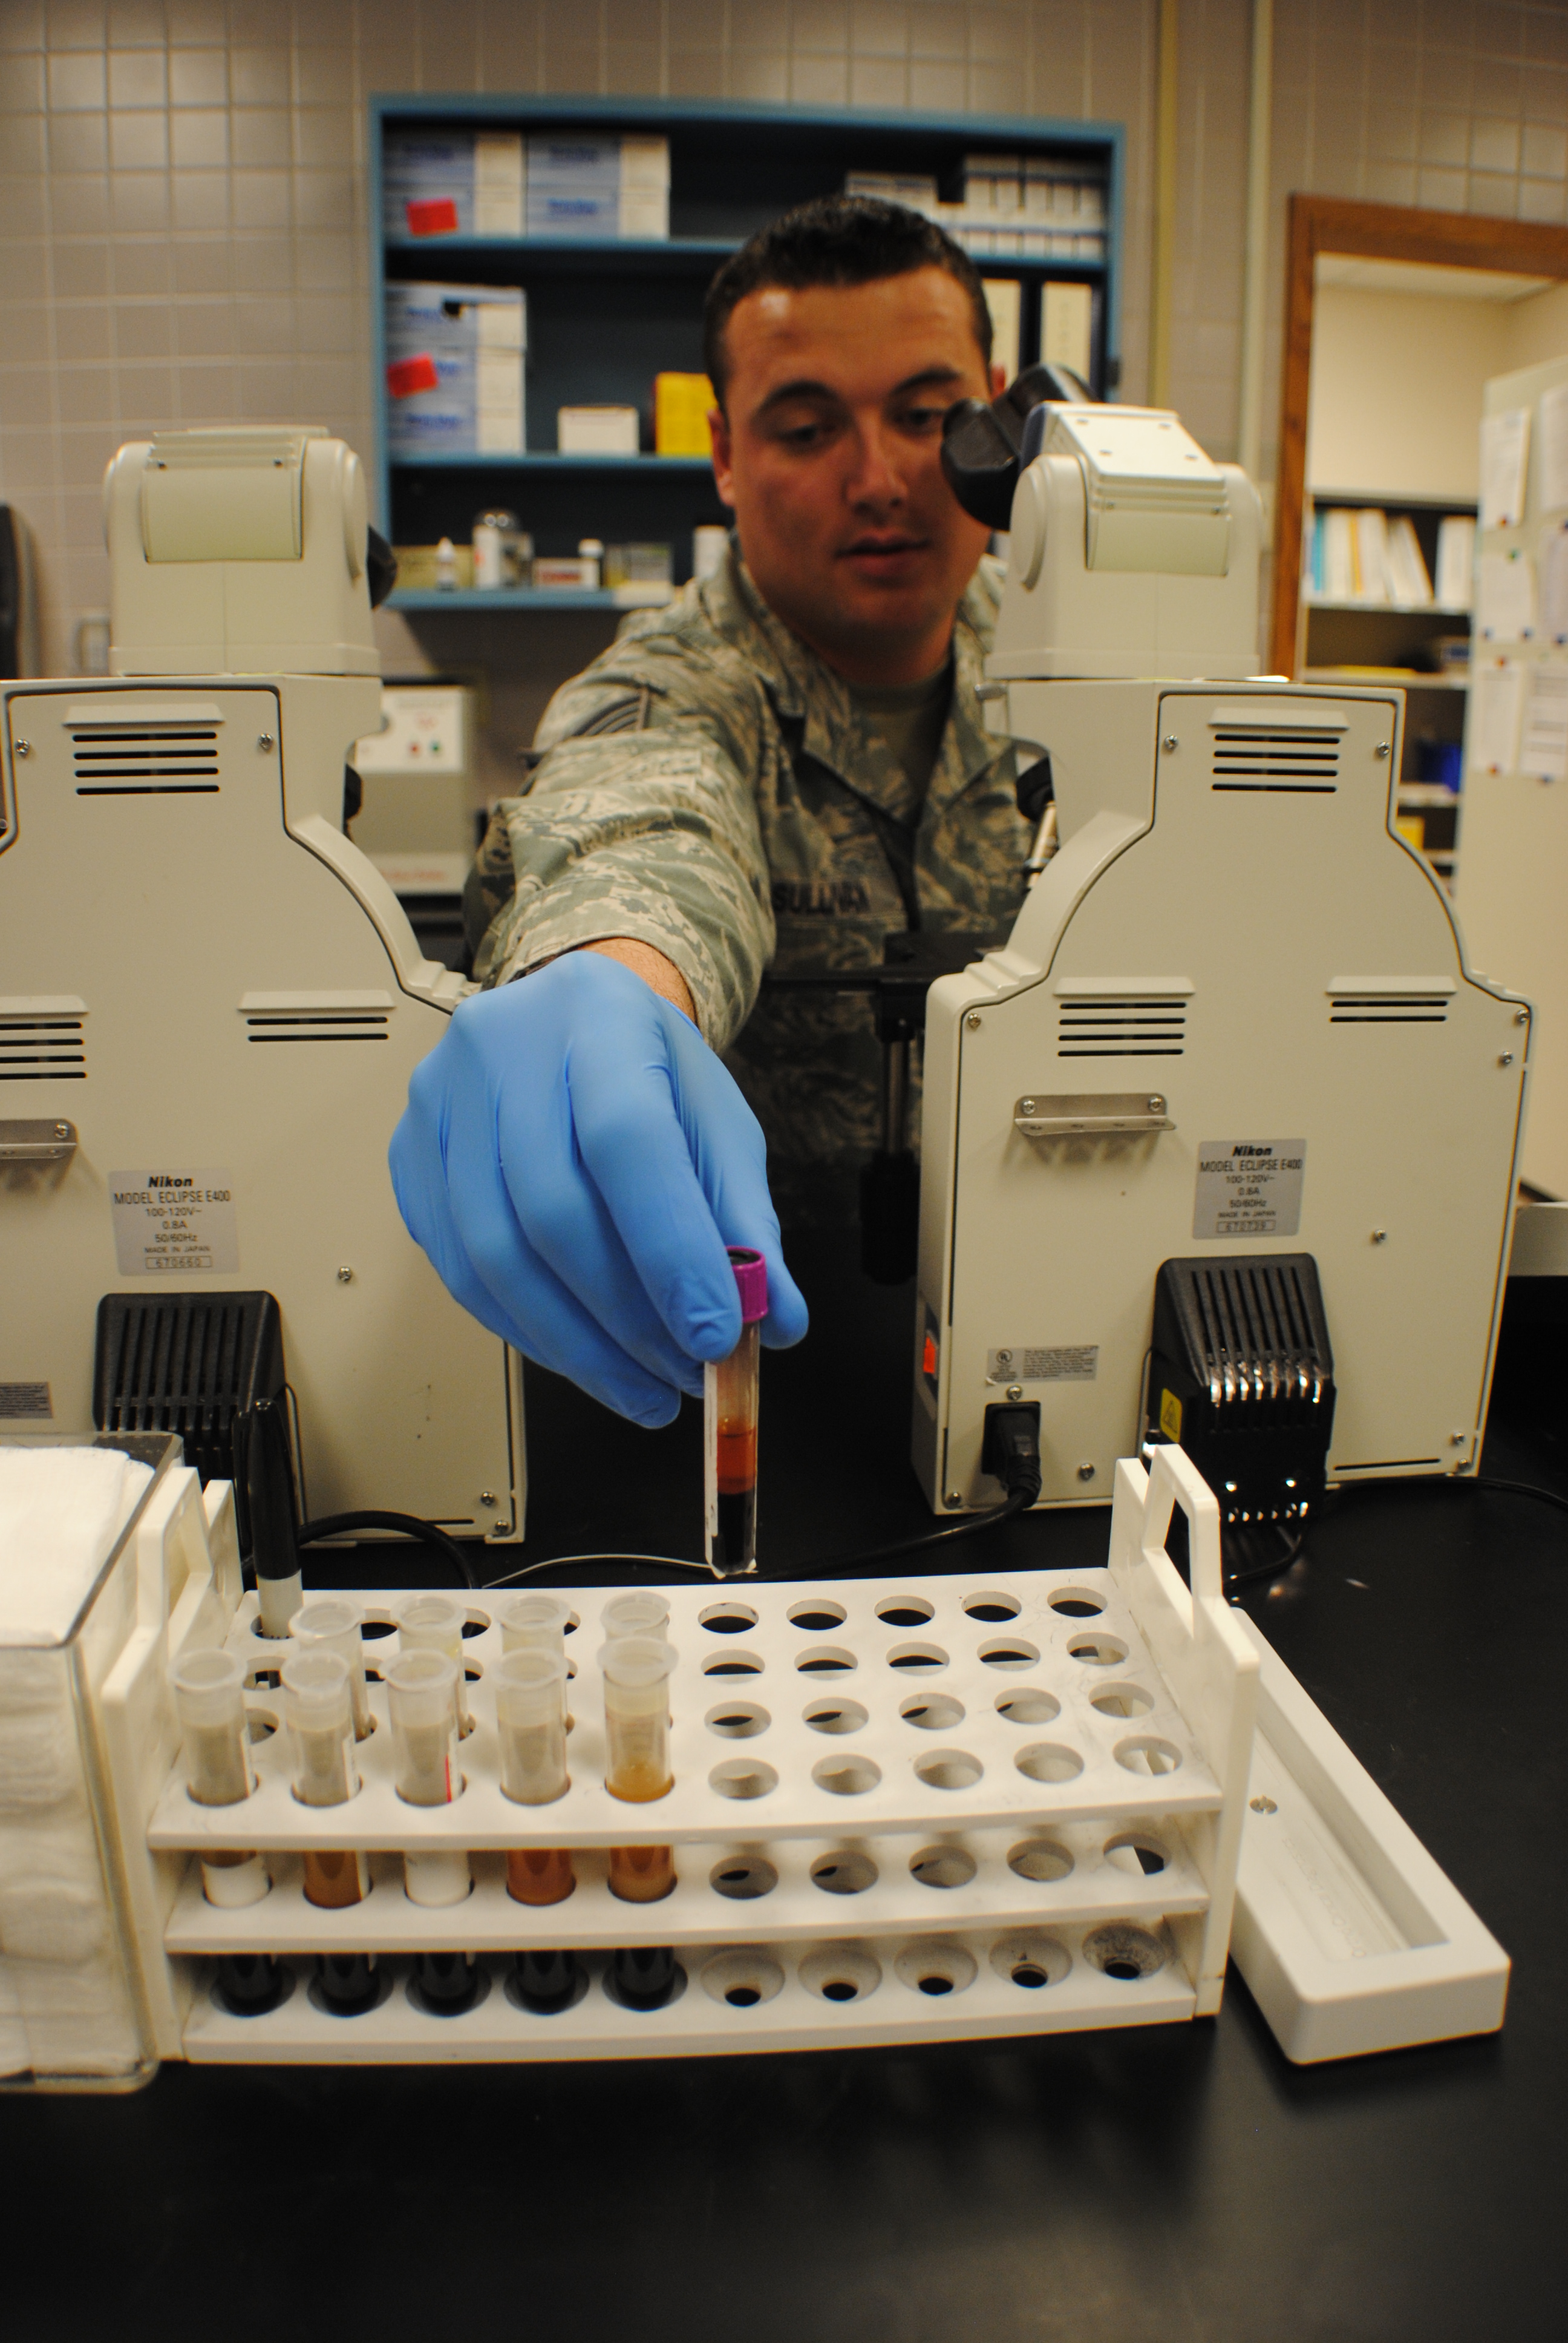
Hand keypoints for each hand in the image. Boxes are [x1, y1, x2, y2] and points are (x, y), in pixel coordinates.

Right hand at [389, 951, 808, 1425]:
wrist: (571, 1030)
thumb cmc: (649, 1075)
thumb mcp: (716, 1127)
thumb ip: (746, 1222)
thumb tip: (775, 1320)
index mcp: (598, 1015)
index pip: (627, 1140)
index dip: (671, 1251)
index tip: (714, 1336)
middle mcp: (503, 1048)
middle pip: (553, 1210)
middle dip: (627, 1319)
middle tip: (682, 1376)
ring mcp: (440, 1102)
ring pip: (495, 1256)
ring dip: (577, 1345)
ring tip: (641, 1384)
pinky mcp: (409, 1157)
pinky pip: (459, 1273)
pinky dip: (528, 1332)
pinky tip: (581, 1354)